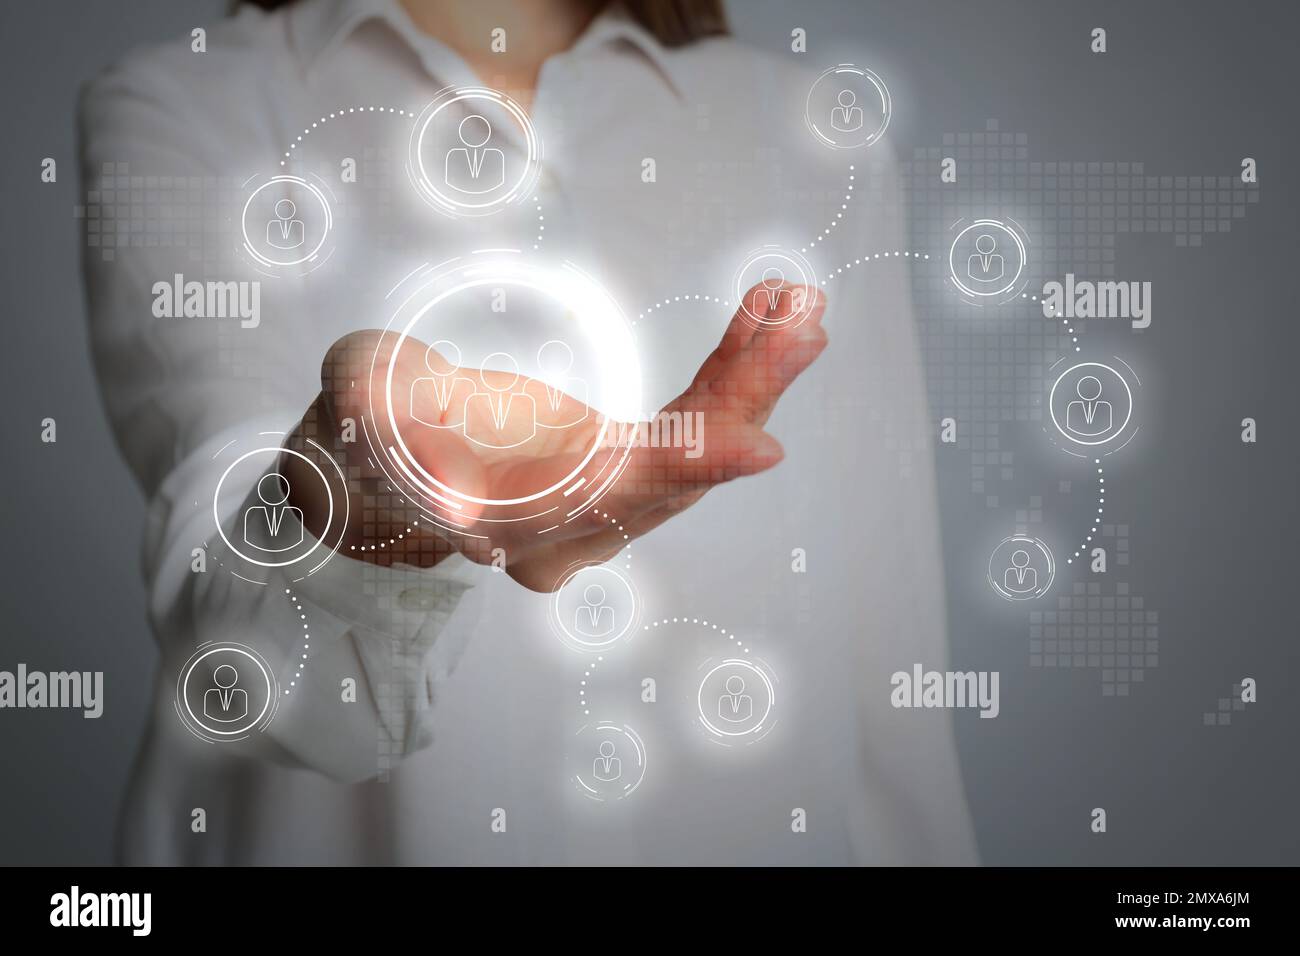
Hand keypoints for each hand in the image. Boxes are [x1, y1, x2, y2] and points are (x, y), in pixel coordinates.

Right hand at [284, 281, 826, 590]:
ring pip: (699, 446)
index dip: (683, 470)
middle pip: (681, 470)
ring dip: (755, 379)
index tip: (757, 446)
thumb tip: (397, 426)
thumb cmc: (373, 428)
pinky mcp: (628, 465)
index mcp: (522, 520)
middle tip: (802, 322)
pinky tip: (768, 319)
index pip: (615, 499)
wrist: (386, 468)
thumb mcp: (355, 395)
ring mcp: (611, 503)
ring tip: (798, 308)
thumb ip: (364, 395)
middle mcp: (581, 528)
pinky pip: (696, 424)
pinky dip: (733, 373)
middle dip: (744, 396)